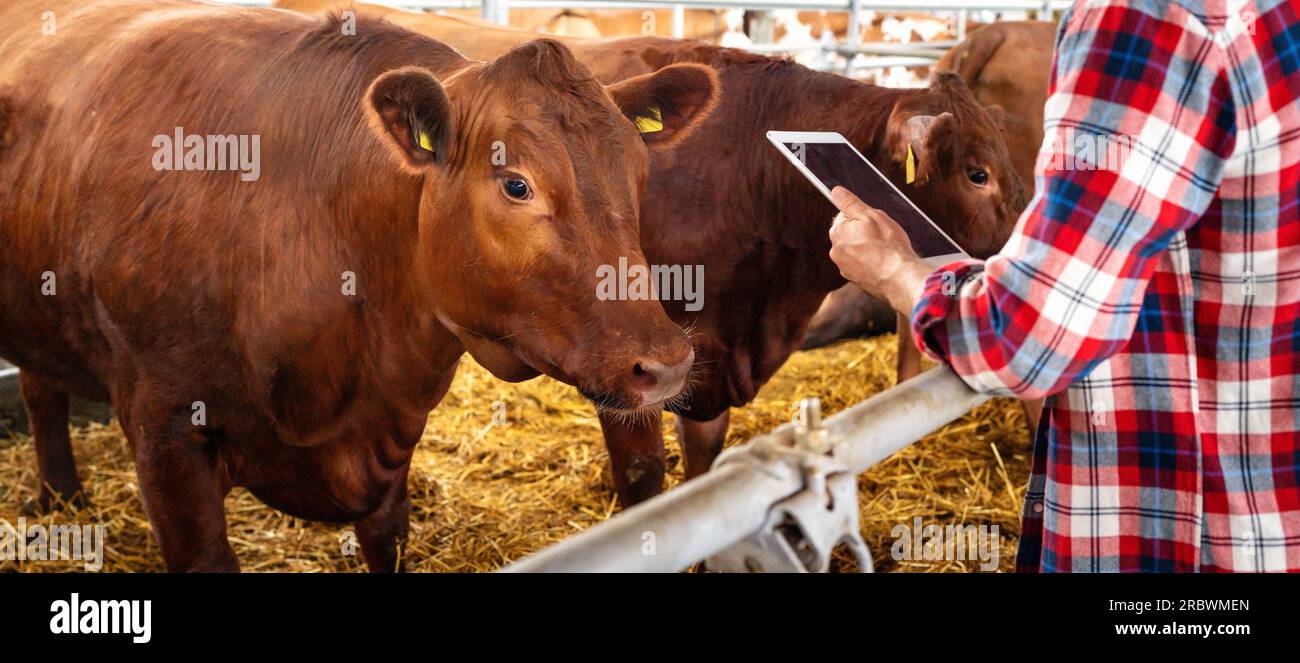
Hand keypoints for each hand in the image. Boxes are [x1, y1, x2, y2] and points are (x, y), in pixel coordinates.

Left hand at [827, 186, 932, 316]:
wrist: (898, 278)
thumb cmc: (888, 245)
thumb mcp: (871, 215)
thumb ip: (851, 203)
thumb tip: (836, 192)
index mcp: (837, 233)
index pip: (846, 216)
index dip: (863, 217)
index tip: (875, 223)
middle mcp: (836, 252)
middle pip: (852, 234)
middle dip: (865, 233)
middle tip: (883, 236)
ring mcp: (845, 268)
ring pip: (858, 251)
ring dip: (869, 249)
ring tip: (886, 251)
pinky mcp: (856, 281)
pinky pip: (864, 266)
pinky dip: (872, 263)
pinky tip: (884, 263)